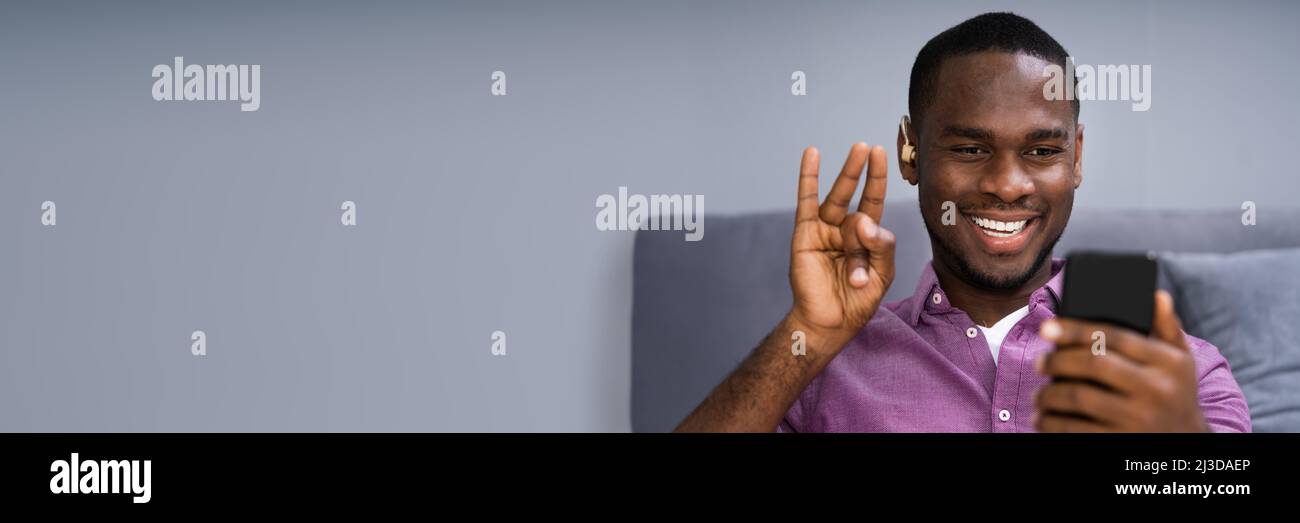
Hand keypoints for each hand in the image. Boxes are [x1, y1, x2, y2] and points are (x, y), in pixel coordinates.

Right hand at [787, 143, 895, 346]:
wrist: (830, 322)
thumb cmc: (858, 302)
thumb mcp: (882, 274)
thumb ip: (881, 247)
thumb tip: (863, 220)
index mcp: (866, 238)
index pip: (874, 202)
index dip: (878, 179)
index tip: (882, 156)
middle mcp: (844, 229)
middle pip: (855, 194)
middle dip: (864, 171)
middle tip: (871, 149)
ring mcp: (824, 230)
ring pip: (838, 201)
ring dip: (848, 173)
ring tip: (858, 150)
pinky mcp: (805, 234)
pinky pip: (806, 203)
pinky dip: (808, 178)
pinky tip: (812, 155)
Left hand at [1034, 290, 1208, 431]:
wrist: (1188, 444)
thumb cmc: (1175, 393)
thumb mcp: (1181, 361)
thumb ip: (1167, 328)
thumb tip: (1156, 294)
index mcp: (1168, 363)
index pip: (1113, 336)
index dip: (1074, 329)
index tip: (1046, 327)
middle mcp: (1157, 389)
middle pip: (1092, 363)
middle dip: (1057, 361)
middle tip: (1039, 363)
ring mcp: (1140, 419)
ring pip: (1079, 396)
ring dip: (1048, 394)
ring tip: (1039, 396)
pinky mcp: (1121, 442)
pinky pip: (1076, 429)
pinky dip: (1052, 423)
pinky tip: (1043, 419)